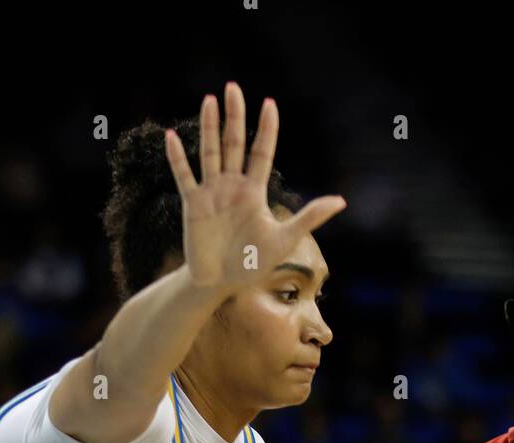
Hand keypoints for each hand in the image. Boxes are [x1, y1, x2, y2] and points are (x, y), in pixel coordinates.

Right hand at [166, 83, 345, 294]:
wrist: (222, 283)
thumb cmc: (253, 263)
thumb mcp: (286, 239)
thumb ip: (310, 217)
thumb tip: (341, 201)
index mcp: (254, 191)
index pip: (262, 152)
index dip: (266, 129)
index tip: (270, 104)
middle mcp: (232, 186)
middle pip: (234, 144)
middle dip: (234, 116)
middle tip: (233, 87)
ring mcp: (211, 192)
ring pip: (210, 152)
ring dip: (209, 127)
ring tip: (210, 100)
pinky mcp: (193, 204)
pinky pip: (185, 176)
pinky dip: (178, 158)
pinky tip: (171, 137)